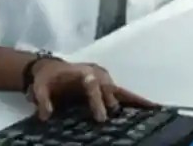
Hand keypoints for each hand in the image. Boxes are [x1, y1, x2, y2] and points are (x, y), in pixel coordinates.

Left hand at [27, 59, 154, 122]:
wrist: (50, 69)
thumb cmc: (47, 78)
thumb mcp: (39, 87)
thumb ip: (42, 100)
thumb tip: (46, 115)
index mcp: (81, 72)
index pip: (92, 85)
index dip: (97, 100)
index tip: (100, 117)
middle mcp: (97, 74)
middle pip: (109, 90)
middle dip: (114, 105)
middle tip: (121, 123)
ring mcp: (104, 80)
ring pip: (121, 92)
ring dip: (135, 102)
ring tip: (153, 111)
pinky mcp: (108, 86)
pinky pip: (124, 94)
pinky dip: (136, 101)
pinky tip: (152, 108)